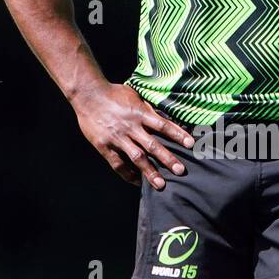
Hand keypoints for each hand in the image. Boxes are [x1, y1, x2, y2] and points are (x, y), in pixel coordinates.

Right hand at [71, 82, 193, 188]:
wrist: (87, 95)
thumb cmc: (113, 93)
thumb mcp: (134, 95)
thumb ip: (149, 108)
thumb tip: (166, 117)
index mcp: (139, 113)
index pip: (163, 125)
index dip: (177, 134)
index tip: (191, 144)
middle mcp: (130, 127)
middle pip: (152, 145)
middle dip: (167, 158)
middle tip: (180, 171)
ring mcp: (117, 138)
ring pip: (136, 157)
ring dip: (149, 171)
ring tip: (160, 185)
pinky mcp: (104, 146)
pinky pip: (118, 163)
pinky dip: (127, 174)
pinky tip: (137, 182)